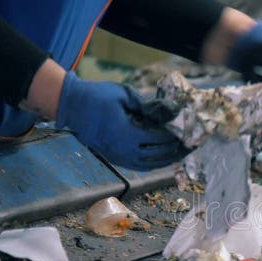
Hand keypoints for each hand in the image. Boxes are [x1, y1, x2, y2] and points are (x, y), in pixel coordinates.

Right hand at [57, 72, 185, 170]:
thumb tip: (165, 112)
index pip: (158, 140)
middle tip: (191, 146)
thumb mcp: (124, 95)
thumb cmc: (96, 96)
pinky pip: (138, 165)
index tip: (188, 133)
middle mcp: (124, 150)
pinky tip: (162, 158)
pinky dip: (152, 163)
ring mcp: (118, 156)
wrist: (70, 106)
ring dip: (166, 160)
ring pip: (149, 165)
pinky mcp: (113, 157)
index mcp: (127, 134)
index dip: (174, 137)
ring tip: (180, 154)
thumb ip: (145, 105)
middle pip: (157, 156)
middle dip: (176, 151)